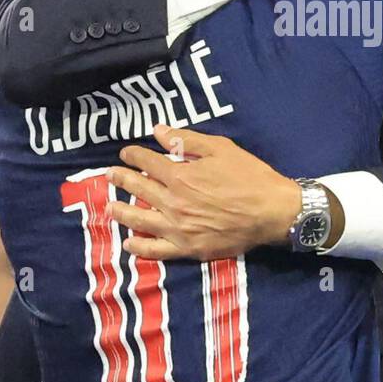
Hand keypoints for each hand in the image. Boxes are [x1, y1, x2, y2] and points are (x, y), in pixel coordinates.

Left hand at [107, 125, 301, 260]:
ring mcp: (178, 228)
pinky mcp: (187, 249)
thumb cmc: (249, 176)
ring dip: (121, 211)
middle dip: (121, 179)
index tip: (125, 153)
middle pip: (138, 189)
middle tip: (110, 175)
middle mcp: (173, 202)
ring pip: (140, 219)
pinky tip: (129, 244)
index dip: (133, 155)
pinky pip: (156, 250)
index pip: (147, 162)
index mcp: (180, 175)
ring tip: (109, 207)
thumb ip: (188, 140)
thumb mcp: (221, 148)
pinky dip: (139, 248)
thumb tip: (158, 131)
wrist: (272, 212)